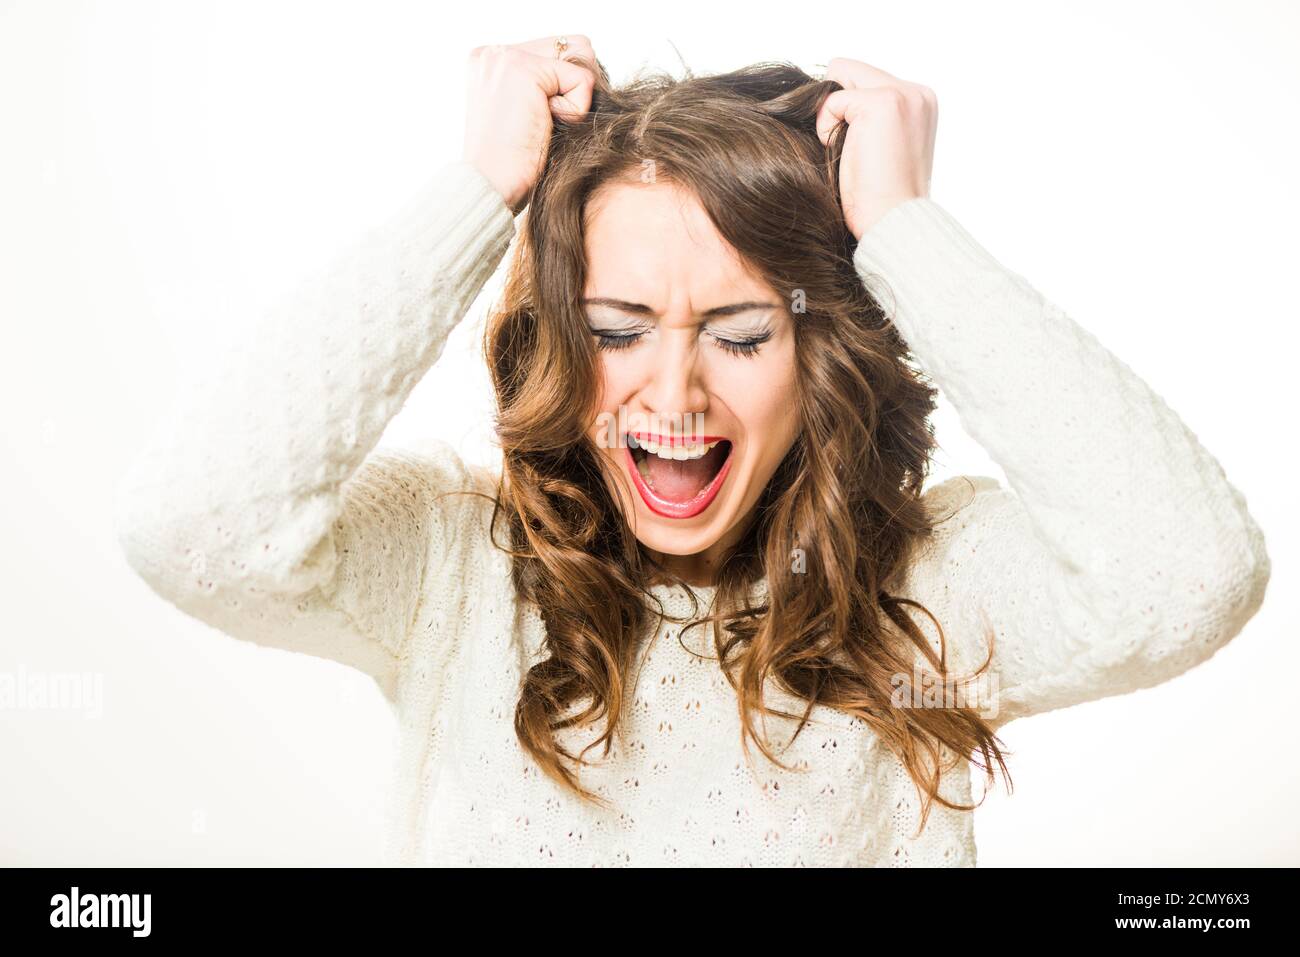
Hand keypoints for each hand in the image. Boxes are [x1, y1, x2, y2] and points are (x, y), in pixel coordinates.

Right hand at [462, 35, 597, 214]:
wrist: (492, 187)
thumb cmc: (514, 165)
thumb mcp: (529, 114)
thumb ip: (548, 85)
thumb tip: (593, 71)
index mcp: (491, 62)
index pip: (557, 50)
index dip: (569, 86)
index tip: (545, 119)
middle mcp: (494, 52)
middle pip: (574, 46)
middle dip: (578, 87)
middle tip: (551, 123)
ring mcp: (506, 57)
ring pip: (580, 58)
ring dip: (575, 99)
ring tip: (543, 125)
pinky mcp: (524, 70)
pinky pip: (582, 80)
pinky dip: (576, 110)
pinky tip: (544, 127)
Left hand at [815, 58, 936, 240]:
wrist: (893, 224)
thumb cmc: (879, 199)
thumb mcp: (878, 147)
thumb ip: (865, 117)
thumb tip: (822, 96)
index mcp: (920, 102)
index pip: (865, 78)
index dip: (846, 109)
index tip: (854, 146)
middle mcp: (916, 92)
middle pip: (849, 70)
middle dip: (837, 105)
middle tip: (847, 147)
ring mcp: (901, 95)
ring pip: (839, 74)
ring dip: (832, 113)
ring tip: (848, 150)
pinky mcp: (881, 103)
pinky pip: (830, 100)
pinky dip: (826, 128)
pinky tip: (844, 154)